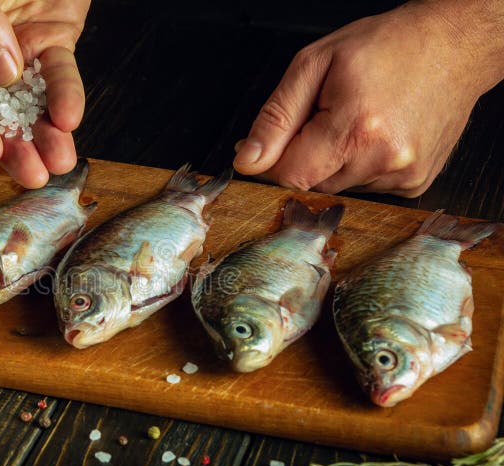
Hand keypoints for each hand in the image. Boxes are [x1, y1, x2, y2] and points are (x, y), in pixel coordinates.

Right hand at [0, 0, 89, 187]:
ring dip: (42, 135)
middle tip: (30, 174)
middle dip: (12, 145)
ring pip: (27, 103)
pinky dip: (65, 97)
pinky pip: (57, 76)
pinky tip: (70, 121)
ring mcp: (14, 52)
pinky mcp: (49, 44)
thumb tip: (1, 71)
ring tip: (57, 163)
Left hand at [233, 0, 503, 196]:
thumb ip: (275, 119)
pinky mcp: (415, 184)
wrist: (454, 44)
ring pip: (338, 185)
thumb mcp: (314, 65)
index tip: (278, 140)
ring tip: (358, 119)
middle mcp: (383, 160)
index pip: (289, 176)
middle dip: (307, 153)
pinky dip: (361, 164)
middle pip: (312, 182)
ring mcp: (403, 176)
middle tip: (326, 115)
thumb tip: (246, 162)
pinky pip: (366, 185)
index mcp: (355, 129)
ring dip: (335, 159)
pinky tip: (377, 134)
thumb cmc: (386, 46)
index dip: (275, 160)